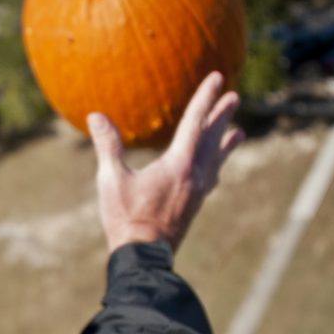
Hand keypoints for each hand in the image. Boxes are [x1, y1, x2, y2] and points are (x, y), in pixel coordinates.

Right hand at [87, 72, 243, 253]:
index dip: (205, 97)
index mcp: (179, 164)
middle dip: (222, 116)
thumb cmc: (126, 218)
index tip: (217, 77)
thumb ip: (107, 145)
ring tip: (238, 132)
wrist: (143, 256)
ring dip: (226, 142)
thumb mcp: (111, 179)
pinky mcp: (194, 205)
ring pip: (216, 159)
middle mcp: (195, 175)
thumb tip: (95, 116)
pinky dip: (217, 164)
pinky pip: (211, 177)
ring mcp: (197, 192)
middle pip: (213, 138)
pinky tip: (215, 169)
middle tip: (234, 96)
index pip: (195, 122)